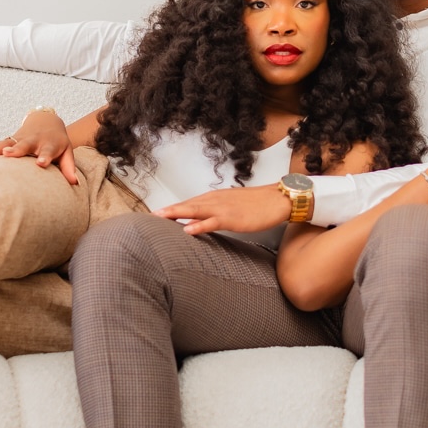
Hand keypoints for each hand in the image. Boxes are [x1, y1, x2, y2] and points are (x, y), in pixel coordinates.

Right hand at [0, 110, 79, 183]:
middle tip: (8, 154)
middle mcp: (32, 140)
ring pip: (5, 144)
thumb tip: (74, 183)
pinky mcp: (9, 140)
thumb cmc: (57, 142)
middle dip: (16, 150)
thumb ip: (68, 167)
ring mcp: (19, 140)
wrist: (46, 121)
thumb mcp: (66, 151)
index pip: (47, 152)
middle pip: (23, 145)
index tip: (41, 164)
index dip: (44, 157)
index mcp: (48, 144)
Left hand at [154, 186, 291, 235]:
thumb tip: (199, 222)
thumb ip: (214, 213)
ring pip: (195, 210)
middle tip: (148, 216)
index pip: (188, 203)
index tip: (155, 214)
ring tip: (159, 218)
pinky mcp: (233, 218)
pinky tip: (187, 229)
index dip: (171, 209)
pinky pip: (212, 222)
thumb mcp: (232, 207)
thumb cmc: (258, 205)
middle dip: (167, 211)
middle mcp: (215, 200)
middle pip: (186, 205)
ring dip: (176, 214)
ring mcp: (223, 208)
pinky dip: (199, 225)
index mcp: (214, 198)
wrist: (278, 199)